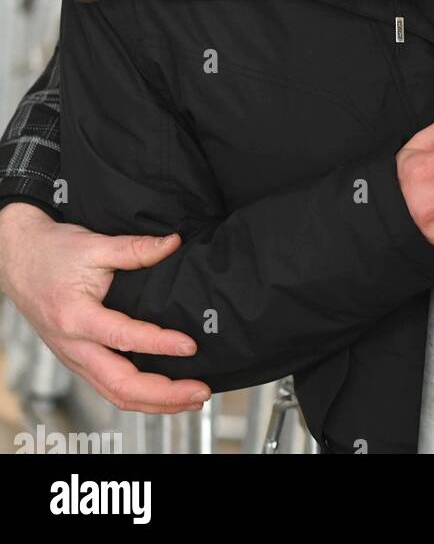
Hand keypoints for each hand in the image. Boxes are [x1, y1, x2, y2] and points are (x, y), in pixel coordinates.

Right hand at [0, 202, 211, 413]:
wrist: (20, 260)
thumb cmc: (53, 253)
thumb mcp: (95, 244)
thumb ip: (135, 248)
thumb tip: (173, 243)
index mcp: (76, 317)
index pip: (122, 338)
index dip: (159, 344)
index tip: (189, 346)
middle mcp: (74, 347)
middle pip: (120, 385)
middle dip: (164, 395)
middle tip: (200, 392)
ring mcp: (75, 358)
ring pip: (115, 395)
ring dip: (156, 403)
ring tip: (191, 400)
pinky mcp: (79, 361)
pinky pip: (109, 389)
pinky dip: (139, 397)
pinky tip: (164, 395)